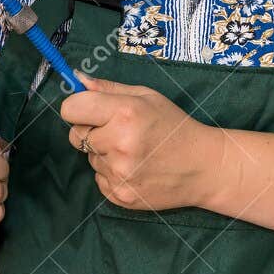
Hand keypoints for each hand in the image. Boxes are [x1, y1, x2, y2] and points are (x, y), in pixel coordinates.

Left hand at [61, 71, 221, 210]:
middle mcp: (119, 144)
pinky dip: (112, 174)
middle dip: (91, 132)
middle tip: (119, 132)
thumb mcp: (146, 97)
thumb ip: (107, 88)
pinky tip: (136, 168)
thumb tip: (76, 78)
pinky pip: (99, 179)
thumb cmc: (174, 127)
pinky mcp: (120, 194)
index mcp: (124, 113)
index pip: (71, 109)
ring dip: (104, 154)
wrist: (203, 167)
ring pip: (89, 158)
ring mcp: (119, 173)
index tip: (88, 111)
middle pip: (75, 135)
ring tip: (134, 152)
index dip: (77, 108)